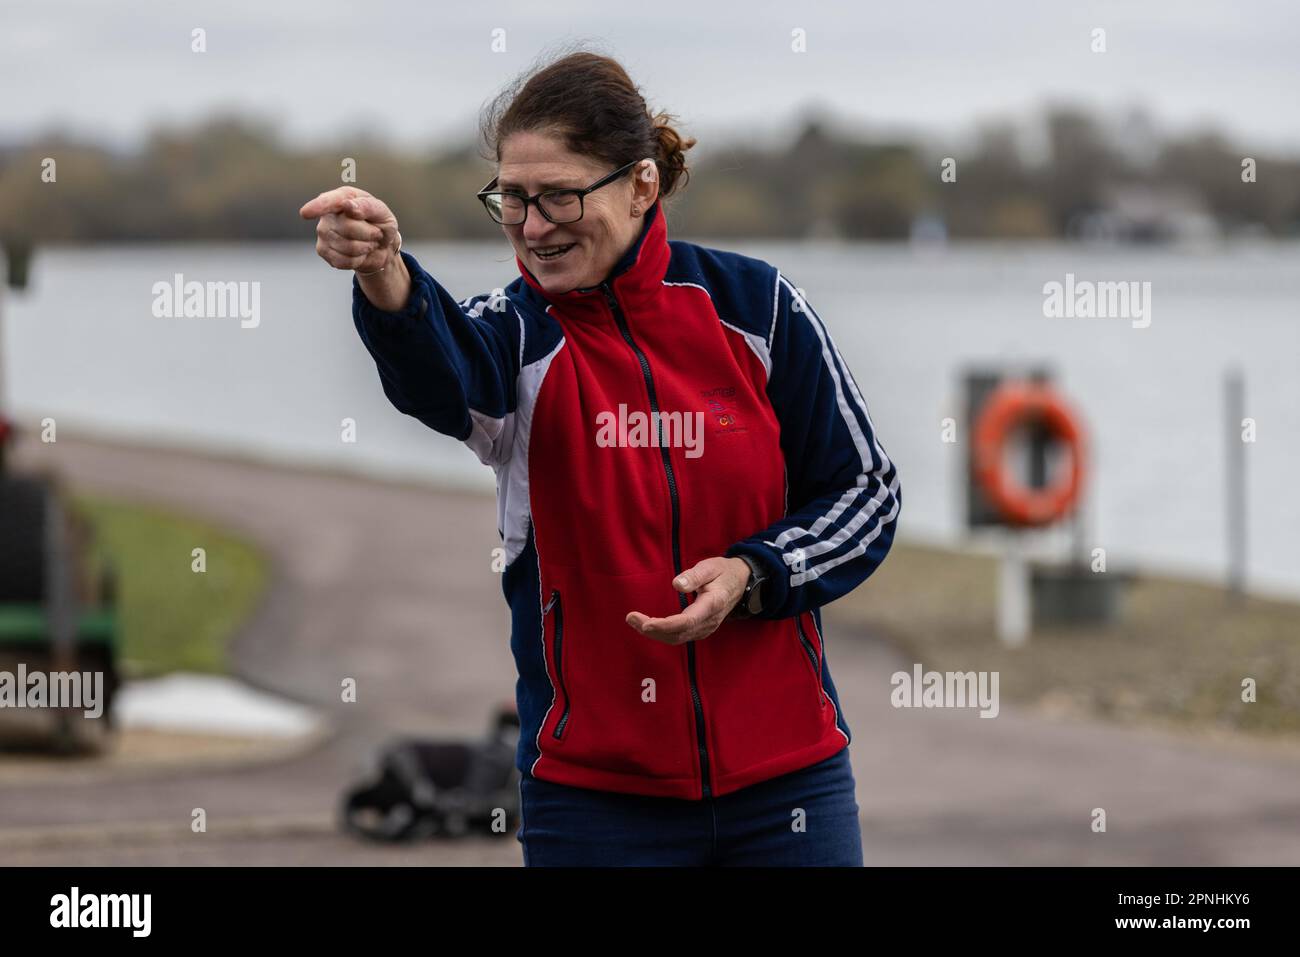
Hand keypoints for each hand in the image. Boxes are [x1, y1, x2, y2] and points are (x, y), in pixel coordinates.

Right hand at [299, 186, 398, 271]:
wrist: (381, 246)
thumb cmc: (380, 224)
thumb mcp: (381, 212)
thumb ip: (367, 206)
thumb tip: (348, 206)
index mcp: (343, 198)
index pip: (328, 202)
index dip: (318, 207)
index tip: (306, 213)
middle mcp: (328, 214)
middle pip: (347, 228)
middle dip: (369, 234)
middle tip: (375, 233)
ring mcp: (323, 233)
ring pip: (347, 246)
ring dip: (365, 247)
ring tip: (368, 242)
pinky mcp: (323, 250)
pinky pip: (343, 260)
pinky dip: (357, 260)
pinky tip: (359, 252)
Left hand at [626, 557, 750, 645]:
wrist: (740, 582)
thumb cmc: (723, 572)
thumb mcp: (711, 567)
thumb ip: (695, 575)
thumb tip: (676, 584)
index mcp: (713, 604)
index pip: (687, 621)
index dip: (665, 625)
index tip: (646, 624)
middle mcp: (709, 621)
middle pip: (678, 634)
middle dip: (653, 630)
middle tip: (631, 618)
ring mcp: (705, 628)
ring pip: (677, 638)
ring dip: (654, 633)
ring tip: (634, 621)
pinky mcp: (700, 629)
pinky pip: (679, 636)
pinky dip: (662, 633)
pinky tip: (647, 625)